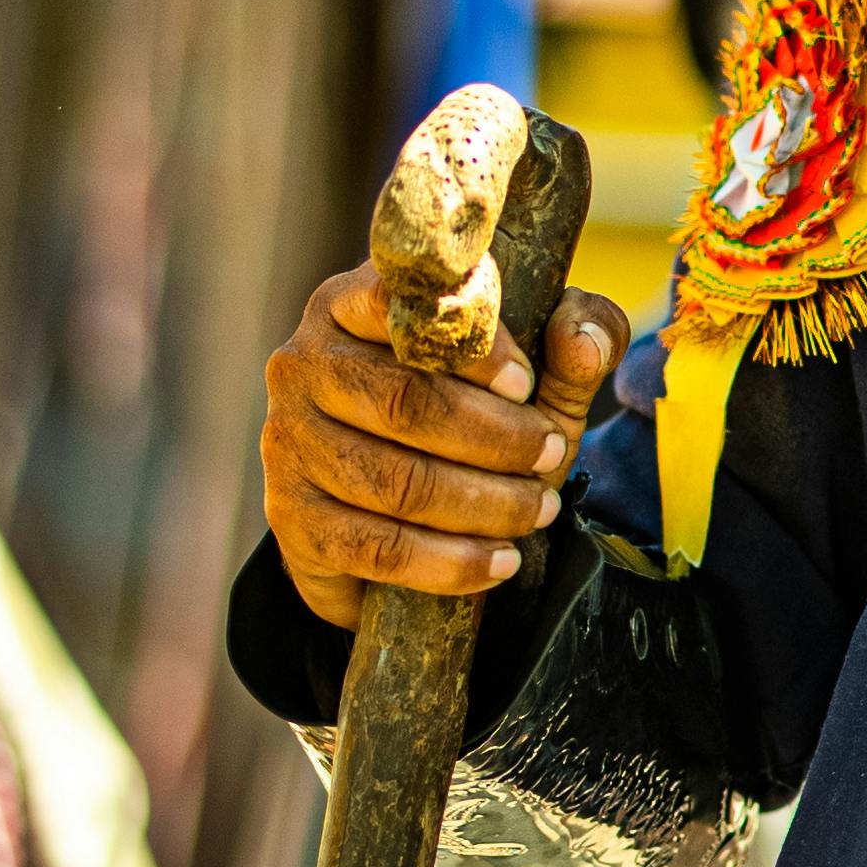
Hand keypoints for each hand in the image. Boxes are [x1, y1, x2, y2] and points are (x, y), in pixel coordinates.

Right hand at [261, 270, 626, 630]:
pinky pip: (377, 547)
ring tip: (539, 511)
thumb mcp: (537, 373)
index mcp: (350, 303)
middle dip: (496, 437)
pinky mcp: (291, 518)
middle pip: (404, 401)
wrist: (402, 512)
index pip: (399, 306)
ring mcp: (287, 441)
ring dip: (484, 503)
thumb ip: (579, 336)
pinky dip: (450, 562)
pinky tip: (500, 561)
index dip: (470, 346)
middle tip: (551, 457)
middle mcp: (303, 364)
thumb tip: (579, 335)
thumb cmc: (476, 417)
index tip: (526, 383)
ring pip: (395, 480)